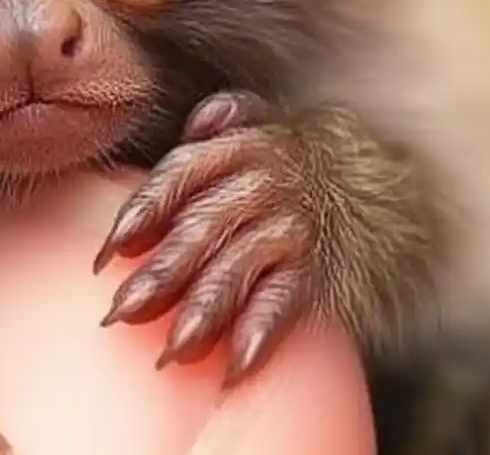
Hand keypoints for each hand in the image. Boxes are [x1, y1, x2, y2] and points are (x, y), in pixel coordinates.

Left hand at [95, 90, 315, 383]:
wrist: (379, 181)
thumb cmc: (287, 166)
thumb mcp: (257, 133)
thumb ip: (216, 134)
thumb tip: (198, 125)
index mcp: (238, 147)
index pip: (181, 175)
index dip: (144, 212)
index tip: (110, 253)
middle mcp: (266, 182)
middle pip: (204, 225)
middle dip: (164, 271)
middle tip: (123, 312)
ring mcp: (293, 225)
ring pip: (241, 264)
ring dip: (207, 307)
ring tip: (174, 350)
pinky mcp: (320, 267)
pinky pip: (288, 297)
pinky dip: (262, 329)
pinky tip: (235, 365)